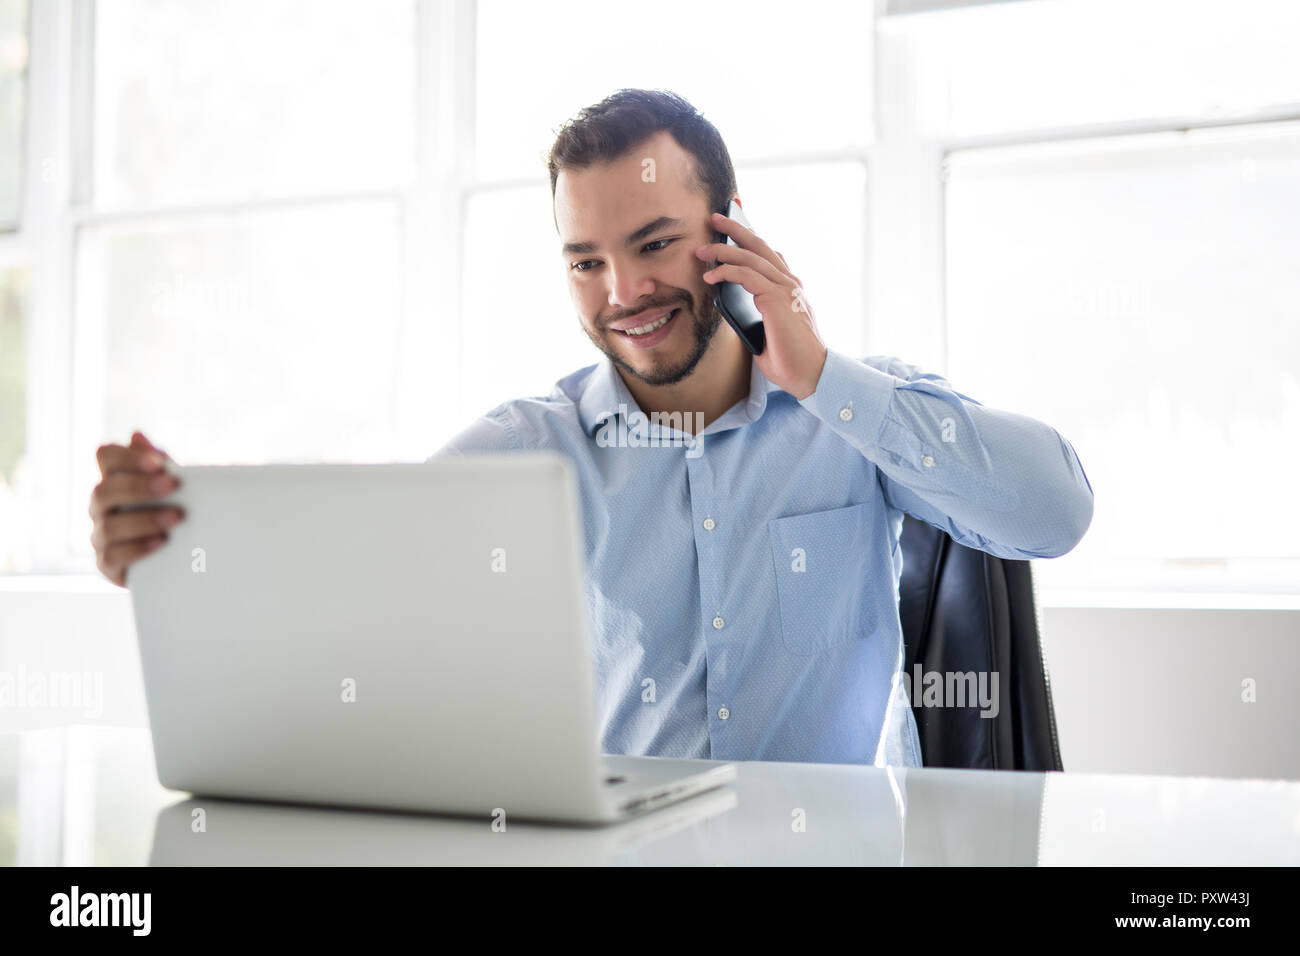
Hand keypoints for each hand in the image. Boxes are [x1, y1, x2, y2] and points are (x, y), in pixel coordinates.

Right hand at [89, 431, 183, 587]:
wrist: (181, 555)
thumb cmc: (173, 507)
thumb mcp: (172, 483)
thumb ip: (158, 461)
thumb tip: (137, 435)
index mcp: (114, 478)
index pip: (105, 456)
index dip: (127, 457)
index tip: (158, 462)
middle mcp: (100, 505)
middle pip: (104, 490)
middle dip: (138, 487)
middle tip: (173, 486)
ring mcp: (100, 535)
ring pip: (109, 525)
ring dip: (144, 519)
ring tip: (177, 517)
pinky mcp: (107, 564)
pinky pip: (113, 556)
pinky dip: (138, 548)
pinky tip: (162, 541)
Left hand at [695, 210, 827, 399]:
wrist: (811, 375)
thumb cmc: (790, 359)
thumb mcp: (765, 330)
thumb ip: (752, 314)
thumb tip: (727, 304)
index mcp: (789, 288)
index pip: (769, 254)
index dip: (750, 237)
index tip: (732, 226)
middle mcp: (789, 283)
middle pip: (759, 246)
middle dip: (735, 229)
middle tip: (715, 218)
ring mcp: (785, 289)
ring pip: (751, 257)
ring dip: (723, 250)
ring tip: (702, 250)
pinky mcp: (777, 300)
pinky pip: (746, 277)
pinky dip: (726, 272)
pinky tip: (711, 275)